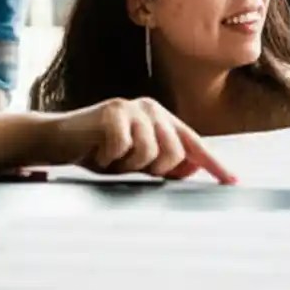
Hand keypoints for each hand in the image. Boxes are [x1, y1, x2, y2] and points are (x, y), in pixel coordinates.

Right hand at [50, 98, 235, 183]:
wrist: (57, 139)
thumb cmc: (98, 152)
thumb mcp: (134, 162)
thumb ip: (163, 164)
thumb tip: (193, 168)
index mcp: (161, 119)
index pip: (194, 144)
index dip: (213, 164)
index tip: (232, 182)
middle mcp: (152, 109)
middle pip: (174, 153)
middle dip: (152, 169)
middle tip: (126, 165)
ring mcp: (132, 107)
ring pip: (150, 152)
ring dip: (127, 165)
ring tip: (111, 157)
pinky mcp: (113, 111)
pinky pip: (124, 148)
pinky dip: (110, 158)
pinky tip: (98, 151)